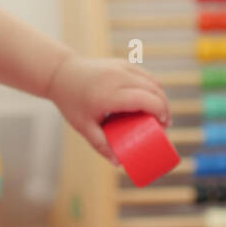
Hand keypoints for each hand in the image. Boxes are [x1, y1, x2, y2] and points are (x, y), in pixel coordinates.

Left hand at [46, 54, 170, 165]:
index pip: (147, 100)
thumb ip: (101, 145)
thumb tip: (119, 164)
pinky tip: (152, 98)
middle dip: (165, 107)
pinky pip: (145, 74)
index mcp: (110, 95)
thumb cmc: (71, 102)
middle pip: (155, 91)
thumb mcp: (84, 126)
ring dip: (161, 96)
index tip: (164, 126)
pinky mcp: (122, 63)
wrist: (60, 73)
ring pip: (153, 80)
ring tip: (160, 113)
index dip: (161, 112)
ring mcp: (121, 67)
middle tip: (164, 124)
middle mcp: (119, 78)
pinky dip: (153, 86)